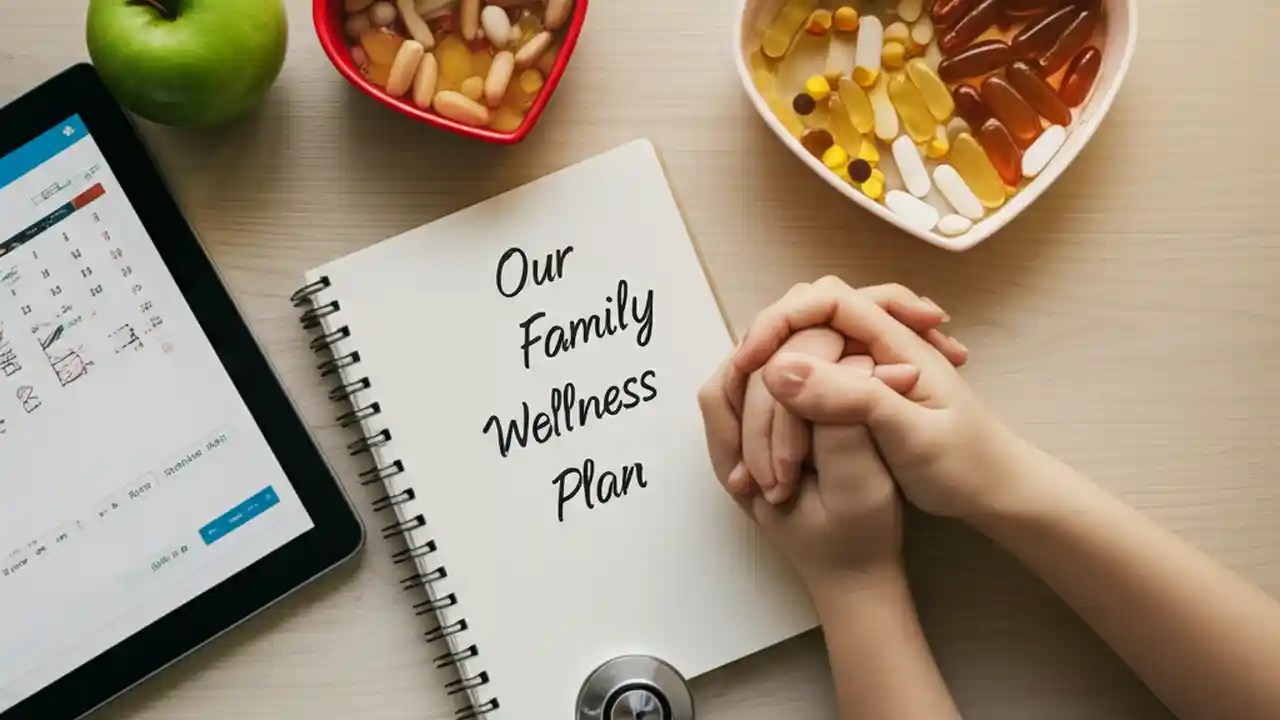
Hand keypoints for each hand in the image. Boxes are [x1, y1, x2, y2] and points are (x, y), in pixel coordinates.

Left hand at [701, 354, 904, 594]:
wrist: (862, 578)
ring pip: (774, 368)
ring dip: (814, 352)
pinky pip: (797, 382)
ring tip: (862, 348)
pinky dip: (825, 367)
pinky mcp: (790, 429)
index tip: (829, 353)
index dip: (774, 358)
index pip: (732, 385)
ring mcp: (762, 433)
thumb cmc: (856, 540)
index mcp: (736, 457)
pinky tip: (863, 365)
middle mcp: (738, 440)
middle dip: (801, 352)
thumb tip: (843, 362)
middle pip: (750, 367)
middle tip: (856, 347)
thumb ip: (840, 428)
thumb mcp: (856, 488)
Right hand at [734, 276, 1026, 519]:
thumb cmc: (967, 465)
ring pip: (806, 344)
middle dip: (768, 342)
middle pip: (807, 314)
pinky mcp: (863, 389)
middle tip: (741, 384)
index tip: (748, 362)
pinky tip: (781, 424)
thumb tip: (780, 368)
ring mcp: (870, 363)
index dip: (778, 322)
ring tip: (755, 409)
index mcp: (894, 340)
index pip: (823, 299)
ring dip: (775, 369)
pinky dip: (789, 391)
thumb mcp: (910, 435)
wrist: (1000, 492)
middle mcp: (879, 342)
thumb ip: (850, 397)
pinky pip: (814, 372)